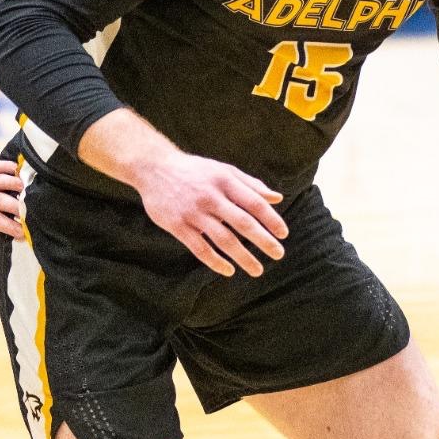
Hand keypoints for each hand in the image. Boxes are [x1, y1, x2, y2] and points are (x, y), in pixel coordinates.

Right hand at [131, 151, 286, 277]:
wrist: (154, 168)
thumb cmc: (195, 170)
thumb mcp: (223, 170)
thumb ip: (250, 184)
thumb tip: (277, 198)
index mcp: (225, 181)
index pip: (254, 203)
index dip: (271, 220)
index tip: (283, 234)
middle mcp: (211, 196)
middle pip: (243, 222)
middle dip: (263, 241)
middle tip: (279, 254)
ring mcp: (193, 212)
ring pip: (223, 239)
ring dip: (243, 257)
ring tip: (257, 270)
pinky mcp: (177, 225)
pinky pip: (199, 248)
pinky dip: (215, 261)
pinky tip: (228, 270)